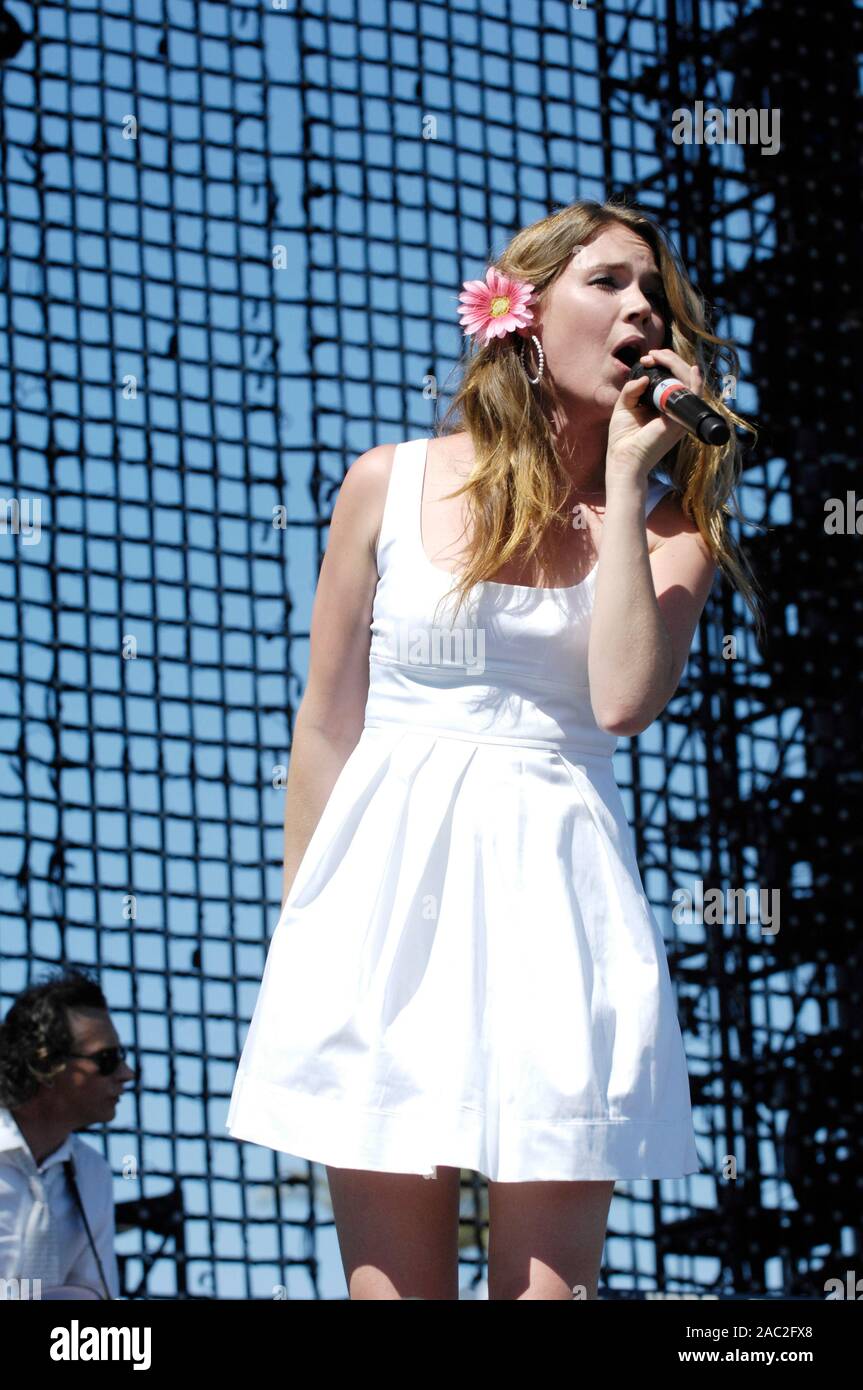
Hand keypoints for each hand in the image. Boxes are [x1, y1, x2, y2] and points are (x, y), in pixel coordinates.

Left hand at [605, 347, 702, 486]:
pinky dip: (695, 382)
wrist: (624, 459)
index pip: (670, 379)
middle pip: (680, 377)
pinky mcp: (680, 421)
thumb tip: (644, 376)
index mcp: (661, 406)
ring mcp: (678, 414)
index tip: (646, 359)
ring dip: (676, 364)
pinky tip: (693, 369)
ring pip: (688, 382)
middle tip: (651, 355)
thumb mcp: (624, 407)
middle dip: (668, 360)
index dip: (661, 364)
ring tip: (658, 356)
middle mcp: (673, 409)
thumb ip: (632, 389)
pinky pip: (693, 397)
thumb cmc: (623, 439)